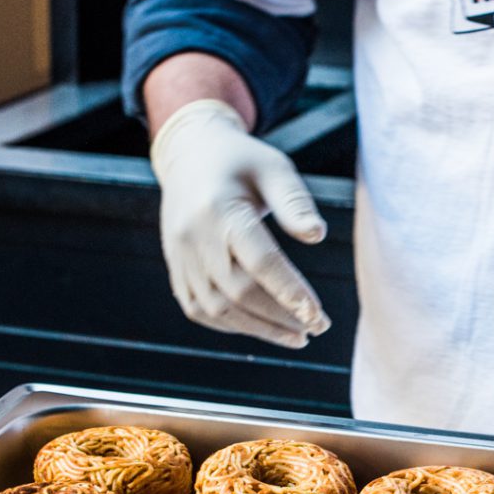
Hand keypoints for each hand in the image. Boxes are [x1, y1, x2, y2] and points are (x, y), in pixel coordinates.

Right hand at [150, 99, 330, 347]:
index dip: (289, 291)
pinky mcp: (176, 268)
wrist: (189, 157)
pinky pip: (199, 309)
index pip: (259, 261)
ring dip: (259, 329)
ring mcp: (180, 255)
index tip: (318, 314)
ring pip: (217, 308)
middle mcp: (193, 236)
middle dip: (280, 317)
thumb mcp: (273, 168)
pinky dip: (232, 325)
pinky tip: (263, 328)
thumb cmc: (241, 161)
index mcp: (219, 208)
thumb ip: (294, 202)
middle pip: (238, 291)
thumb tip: (316, 235)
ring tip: (297, 336)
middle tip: (318, 328)